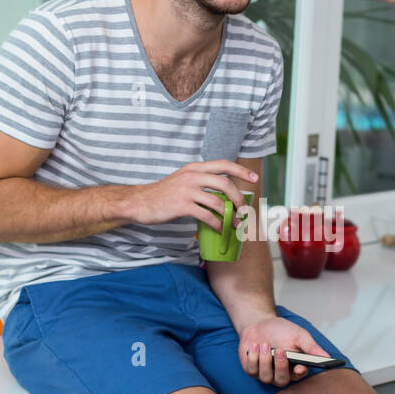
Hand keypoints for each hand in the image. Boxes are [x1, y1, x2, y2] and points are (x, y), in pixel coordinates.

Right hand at [124, 160, 257, 229]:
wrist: (140, 202)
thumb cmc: (163, 194)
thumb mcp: (183, 180)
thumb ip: (201, 182)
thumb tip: (223, 194)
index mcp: (194, 168)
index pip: (223, 164)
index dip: (241, 171)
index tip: (254, 178)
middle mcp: (192, 176)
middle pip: (225, 184)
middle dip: (239, 198)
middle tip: (245, 211)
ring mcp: (187, 190)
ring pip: (218, 201)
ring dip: (230, 216)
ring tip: (235, 225)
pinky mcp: (182, 205)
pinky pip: (206, 215)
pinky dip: (217, 224)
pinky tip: (219, 229)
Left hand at [238, 316, 331, 384]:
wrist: (260, 324)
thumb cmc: (281, 330)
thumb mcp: (299, 335)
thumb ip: (311, 347)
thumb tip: (327, 357)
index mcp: (295, 366)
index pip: (299, 375)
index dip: (299, 373)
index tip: (300, 366)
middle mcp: (280, 373)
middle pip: (281, 380)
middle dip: (280, 366)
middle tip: (280, 351)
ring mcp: (265, 373)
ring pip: (266, 377)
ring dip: (265, 360)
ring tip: (265, 344)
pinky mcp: (251, 370)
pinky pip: (252, 370)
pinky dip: (253, 357)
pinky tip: (254, 346)